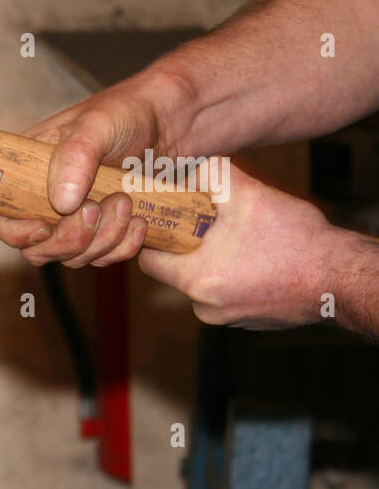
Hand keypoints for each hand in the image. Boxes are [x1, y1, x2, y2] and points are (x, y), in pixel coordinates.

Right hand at [0, 69, 194, 266]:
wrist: (171, 120)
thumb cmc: (126, 110)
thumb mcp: (97, 123)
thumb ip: (75, 156)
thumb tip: (61, 202)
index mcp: (26, 172)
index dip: (12, 231)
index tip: (44, 227)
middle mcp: (43, 200)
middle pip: (35, 246)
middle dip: (68, 239)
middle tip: (97, 208)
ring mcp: (73, 219)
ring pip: (70, 256)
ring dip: (101, 241)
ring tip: (126, 203)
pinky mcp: (103, 230)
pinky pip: (101, 257)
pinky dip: (121, 247)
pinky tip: (140, 223)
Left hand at [139, 165, 338, 328]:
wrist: (340, 278)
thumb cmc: (296, 241)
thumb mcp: (250, 196)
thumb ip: (213, 176)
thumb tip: (191, 167)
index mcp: (195, 280)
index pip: (148, 260)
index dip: (156, 236)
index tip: (169, 219)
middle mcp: (205, 308)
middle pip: (177, 271)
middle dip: (191, 246)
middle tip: (212, 223)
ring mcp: (227, 319)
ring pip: (204, 282)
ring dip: (216, 260)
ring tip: (242, 240)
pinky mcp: (248, 321)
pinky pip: (228, 294)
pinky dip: (236, 276)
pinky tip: (259, 259)